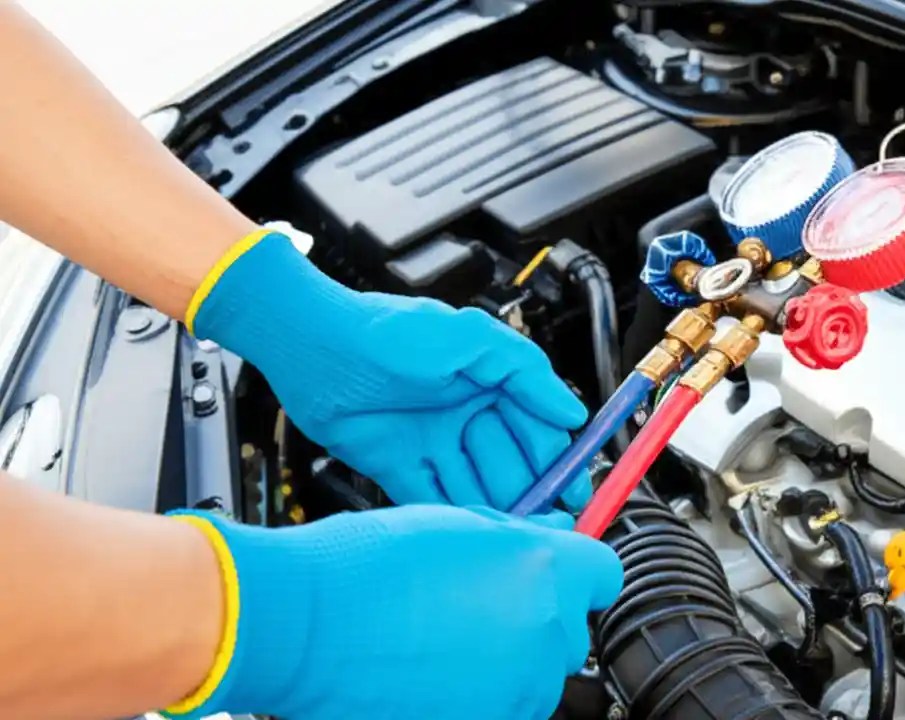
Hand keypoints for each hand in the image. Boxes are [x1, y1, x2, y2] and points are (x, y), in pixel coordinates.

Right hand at [168, 505, 622, 719]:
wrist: (304, 624)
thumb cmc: (366, 565)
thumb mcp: (452, 521)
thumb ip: (516, 536)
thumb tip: (549, 535)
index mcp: (546, 571)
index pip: (605, 573)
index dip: (577, 570)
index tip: (557, 572)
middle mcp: (545, 634)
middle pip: (569, 628)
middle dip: (535, 616)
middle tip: (477, 603)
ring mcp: (518, 689)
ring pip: (534, 674)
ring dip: (504, 659)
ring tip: (440, 637)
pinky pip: (499, 705)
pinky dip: (476, 692)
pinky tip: (429, 669)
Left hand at [191, 231, 591, 509]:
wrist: (310, 345)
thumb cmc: (384, 329)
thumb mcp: (468, 336)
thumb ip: (524, 370)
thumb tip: (570, 410)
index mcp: (489, 383)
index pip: (538, 429)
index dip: (560, 461)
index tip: (577, 490)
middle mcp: (465, 415)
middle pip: (512, 464)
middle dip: (533, 493)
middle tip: (548, 521)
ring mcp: (433, 443)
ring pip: (476, 487)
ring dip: (497, 511)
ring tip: (515, 536)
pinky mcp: (398, 467)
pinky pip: (433, 499)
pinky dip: (452, 518)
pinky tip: (470, 534)